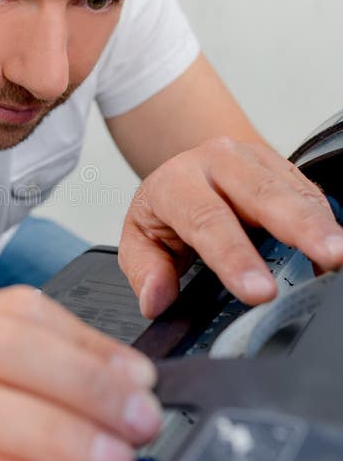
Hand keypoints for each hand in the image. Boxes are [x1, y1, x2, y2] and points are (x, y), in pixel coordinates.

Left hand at [119, 136, 342, 317]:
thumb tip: (156, 301)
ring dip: (320, 223)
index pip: (206, 220)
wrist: (187, 167)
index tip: (258, 291)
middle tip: (328, 257)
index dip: (234, 257)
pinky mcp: (282, 166)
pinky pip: (308, 192)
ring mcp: (254, 159)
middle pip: (261, 194)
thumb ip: (144, 270)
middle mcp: (217, 162)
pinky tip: (333, 247)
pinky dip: (324, 220)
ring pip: (291, 189)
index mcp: (176, 182)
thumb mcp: (139, 238)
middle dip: (299, 228)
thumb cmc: (167, 207)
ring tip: (339, 254)